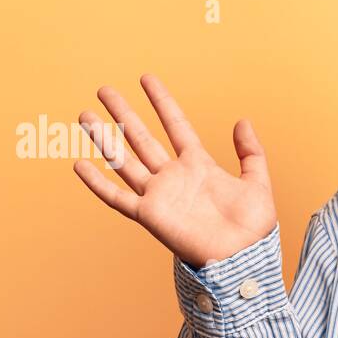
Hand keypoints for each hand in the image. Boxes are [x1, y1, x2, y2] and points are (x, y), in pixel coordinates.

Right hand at [73, 74, 276, 268]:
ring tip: (85, 115)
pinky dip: (98, 183)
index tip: (146, 78)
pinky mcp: (150, 215)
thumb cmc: (253, 228)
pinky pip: (118, 198)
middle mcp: (174, 177)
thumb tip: (243, 120)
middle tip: (104, 90)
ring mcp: (160, 195)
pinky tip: (80, 165)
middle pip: (142, 138)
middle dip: (124, 113)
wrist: (242, 259)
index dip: (162, 102)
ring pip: (125, 160)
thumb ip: (251, 152)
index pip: (175, 125)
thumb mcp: (257, 182)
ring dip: (105, 138)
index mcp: (199, 166)